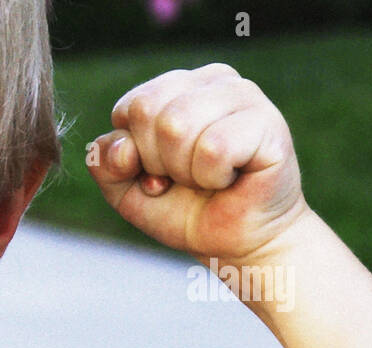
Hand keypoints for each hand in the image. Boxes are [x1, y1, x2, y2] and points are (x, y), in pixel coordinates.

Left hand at [87, 63, 308, 260]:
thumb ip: (105, 164)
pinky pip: (212, 147)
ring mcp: (244, 95)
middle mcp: (212, 80)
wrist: (236, 244)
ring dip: (185, 171)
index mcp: (178, 85)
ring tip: (208, 179)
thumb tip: (121, 146)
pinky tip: (230, 178)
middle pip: (147, 111)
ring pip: (177, 126)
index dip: (134, 153)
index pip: (130, 106)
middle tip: (186, 179)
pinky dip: (212, 177)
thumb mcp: (126, 191)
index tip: (160, 173)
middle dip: (157, 162)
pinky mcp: (267, 121)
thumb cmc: (185, 210)